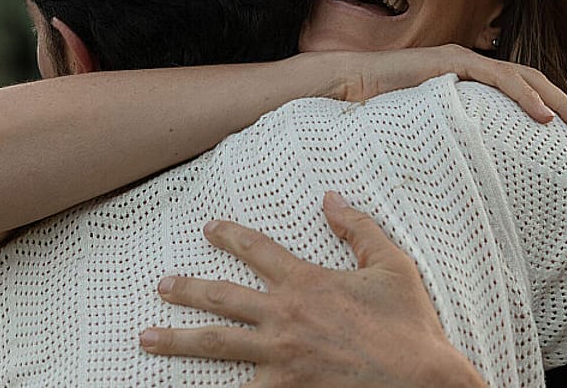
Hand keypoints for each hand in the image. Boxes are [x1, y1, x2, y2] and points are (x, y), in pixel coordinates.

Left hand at [140, 192, 487, 387]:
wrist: (420, 380)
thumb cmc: (409, 324)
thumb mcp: (392, 264)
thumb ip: (358, 228)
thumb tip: (330, 198)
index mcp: (308, 282)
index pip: (258, 250)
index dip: (230, 236)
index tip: (209, 228)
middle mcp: (286, 316)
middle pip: (223, 298)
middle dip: (188, 289)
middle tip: (163, 285)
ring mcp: (281, 356)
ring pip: (217, 345)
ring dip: (178, 339)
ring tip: (147, 337)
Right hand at [320, 45, 566, 136]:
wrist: (342, 93)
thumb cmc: (381, 120)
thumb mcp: (432, 137)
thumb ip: (458, 146)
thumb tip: (483, 186)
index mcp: (476, 87)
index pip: (529, 98)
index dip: (561, 117)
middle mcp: (476, 69)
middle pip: (538, 87)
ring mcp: (465, 62)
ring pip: (526, 79)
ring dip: (560, 104)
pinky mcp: (451, 62)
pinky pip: (497, 76)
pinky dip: (523, 94)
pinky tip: (542, 116)